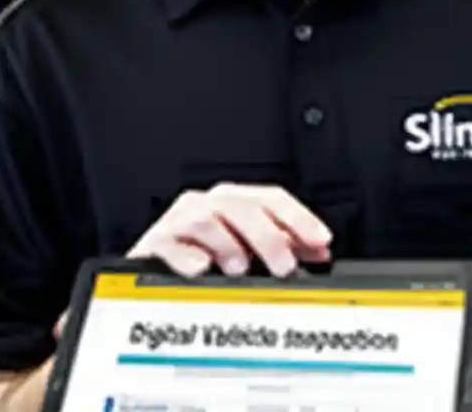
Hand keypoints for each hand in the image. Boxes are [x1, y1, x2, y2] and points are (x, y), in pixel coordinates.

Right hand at [125, 183, 331, 277]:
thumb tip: (317, 252)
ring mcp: (178, 221)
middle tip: (283, 267)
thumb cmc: (200, 257)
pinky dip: (188, 256)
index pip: (270, 198)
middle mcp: (205, 205)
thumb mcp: (244, 250)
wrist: (151, 273)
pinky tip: (202, 268)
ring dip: (228, 245)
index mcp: (231, 203)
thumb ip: (280, 246)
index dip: (298, 218)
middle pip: (242, 206)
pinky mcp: (155, 242)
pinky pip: (171, 243)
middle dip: (268, 236)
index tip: (321, 241)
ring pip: (206, 218)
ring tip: (239, 268)